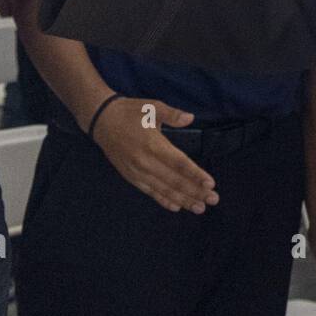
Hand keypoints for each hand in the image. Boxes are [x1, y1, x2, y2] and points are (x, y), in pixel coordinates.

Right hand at [92, 97, 219, 213]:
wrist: (101, 121)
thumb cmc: (130, 112)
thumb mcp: (151, 106)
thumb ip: (172, 114)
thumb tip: (190, 118)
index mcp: (153, 144)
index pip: (179, 163)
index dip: (195, 174)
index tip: (210, 184)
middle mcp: (146, 162)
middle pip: (175, 180)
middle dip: (195, 191)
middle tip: (213, 200)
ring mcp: (137, 172)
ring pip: (164, 189)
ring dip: (183, 200)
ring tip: (199, 208)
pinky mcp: (131, 176)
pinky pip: (150, 191)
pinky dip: (163, 200)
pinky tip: (176, 207)